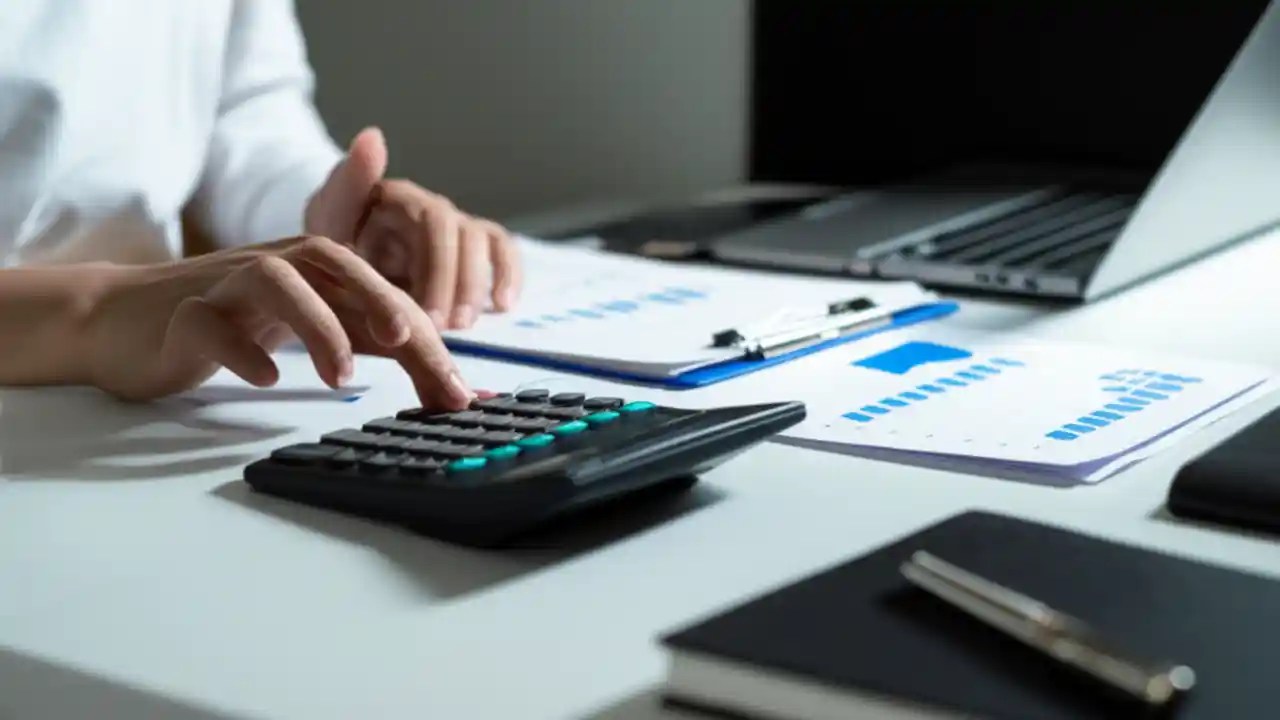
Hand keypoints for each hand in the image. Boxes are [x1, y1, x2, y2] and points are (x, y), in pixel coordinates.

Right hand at [85, 235, 474, 407]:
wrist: (126, 320)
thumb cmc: (235, 324)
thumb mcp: (314, 329)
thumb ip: (376, 344)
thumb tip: (450, 386)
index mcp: (314, 269)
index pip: (379, 290)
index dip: (423, 335)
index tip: (458, 390)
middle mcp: (276, 266)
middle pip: (336, 266)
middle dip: (379, 300)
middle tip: (409, 345)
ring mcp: (227, 286)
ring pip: (275, 281)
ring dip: (315, 324)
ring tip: (340, 377)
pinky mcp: (183, 316)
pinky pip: (210, 321)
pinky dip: (241, 348)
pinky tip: (266, 377)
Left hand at [304, 127, 521, 329]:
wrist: (335, 258)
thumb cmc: (333, 238)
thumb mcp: (327, 215)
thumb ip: (349, 183)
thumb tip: (373, 135)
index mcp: (402, 197)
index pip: (434, 222)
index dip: (438, 267)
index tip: (428, 310)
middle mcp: (434, 208)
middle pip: (462, 237)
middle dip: (457, 286)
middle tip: (442, 327)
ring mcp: (455, 226)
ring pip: (485, 246)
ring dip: (477, 288)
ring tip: (462, 326)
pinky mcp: (471, 249)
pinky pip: (502, 253)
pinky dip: (509, 276)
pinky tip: (502, 306)